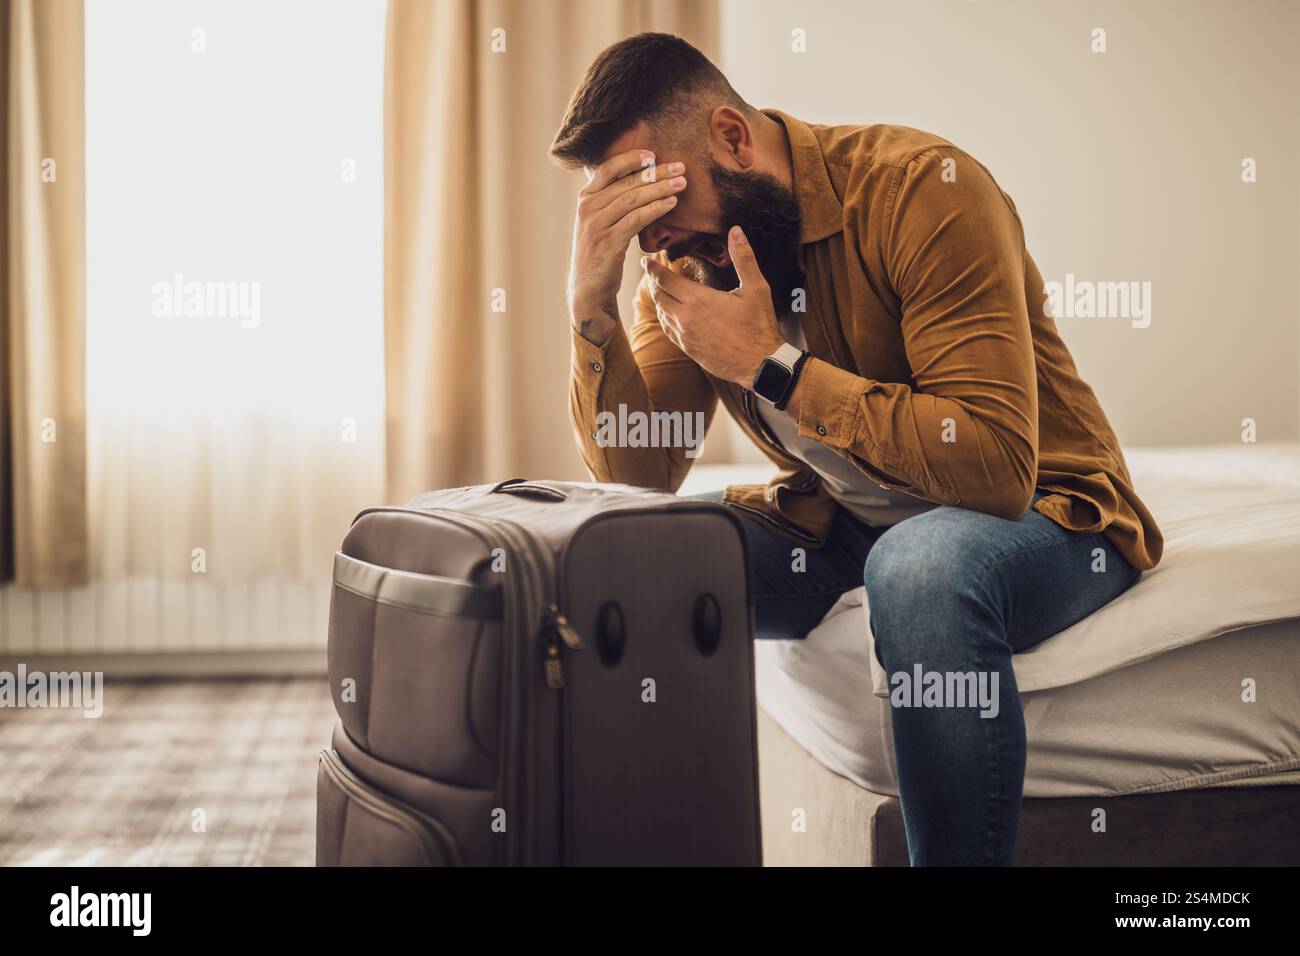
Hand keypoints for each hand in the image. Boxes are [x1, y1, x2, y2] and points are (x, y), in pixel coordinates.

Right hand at [567, 150, 686, 343]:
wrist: (588, 289)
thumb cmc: (601, 254)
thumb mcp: (602, 223)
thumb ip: (614, 202)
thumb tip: (644, 182)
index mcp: (585, 198)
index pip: (607, 168)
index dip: (630, 159)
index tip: (653, 154)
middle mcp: (587, 208)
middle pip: (626, 182)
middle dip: (656, 173)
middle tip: (680, 167)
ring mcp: (595, 225)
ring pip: (632, 199)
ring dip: (660, 189)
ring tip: (681, 184)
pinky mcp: (607, 242)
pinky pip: (635, 220)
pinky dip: (654, 209)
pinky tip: (671, 204)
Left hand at [642, 226, 784, 386]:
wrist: (760, 365)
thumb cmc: (759, 326)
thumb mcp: (756, 288)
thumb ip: (744, 258)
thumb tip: (736, 231)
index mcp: (698, 300)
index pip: (665, 280)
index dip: (653, 268)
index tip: (646, 259)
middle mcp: (685, 318)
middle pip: (658, 296)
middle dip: (654, 282)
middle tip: (654, 272)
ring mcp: (685, 336)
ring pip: (661, 314)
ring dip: (659, 300)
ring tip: (661, 289)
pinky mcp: (688, 350)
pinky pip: (668, 330)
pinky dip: (665, 317)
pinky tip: (670, 313)